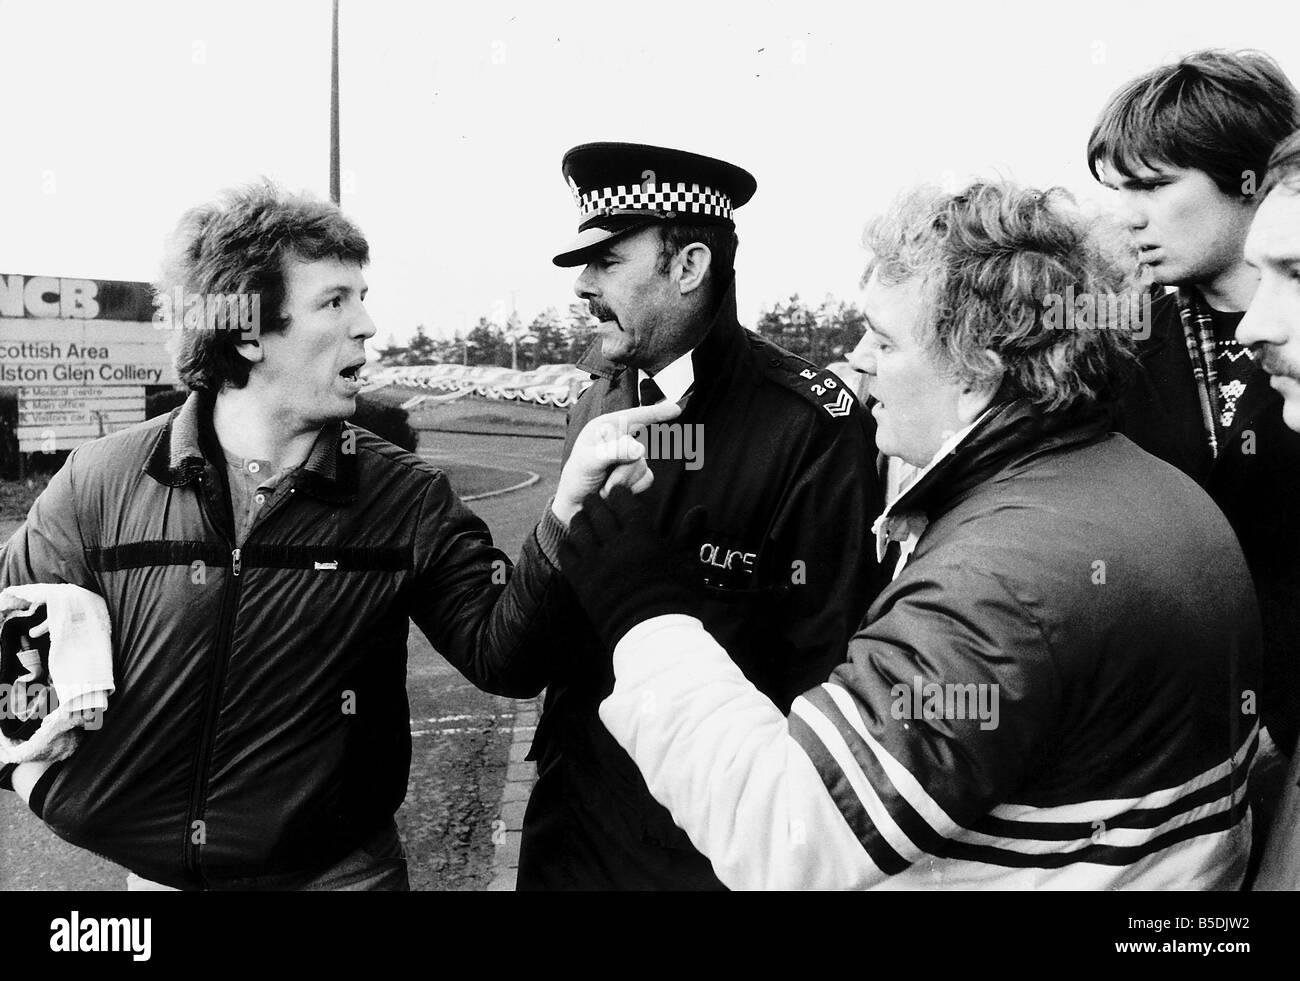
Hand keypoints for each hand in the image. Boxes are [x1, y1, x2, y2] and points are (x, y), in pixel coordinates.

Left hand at [551, 400, 681, 526]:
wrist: (577, 508)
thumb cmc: (576, 480)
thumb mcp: (588, 462)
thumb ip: (613, 451)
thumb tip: (640, 449)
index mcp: (605, 428)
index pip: (635, 416)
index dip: (656, 412)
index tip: (676, 409)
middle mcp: (618, 440)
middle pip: (639, 450)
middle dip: (621, 470)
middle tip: (603, 479)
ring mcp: (628, 458)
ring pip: (643, 467)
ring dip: (623, 482)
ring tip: (605, 488)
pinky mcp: (635, 475)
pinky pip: (647, 479)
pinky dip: (633, 488)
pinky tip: (617, 492)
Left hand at [558, 486, 707, 647]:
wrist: (654, 635)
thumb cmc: (676, 598)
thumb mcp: (686, 563)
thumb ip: (689, 533)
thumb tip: (700, 509)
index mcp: (641, 536)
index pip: (624, 503)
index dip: (619, 494)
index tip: (617, 491)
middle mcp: (615, 545)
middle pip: (597, 511)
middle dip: (595, 502)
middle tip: (594, 499)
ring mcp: (595, 563)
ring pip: (579, 529)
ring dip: (580, 520)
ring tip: (582, 518)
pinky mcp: (582, 582)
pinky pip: (567, 555)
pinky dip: (568, 545)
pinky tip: (572, 543)